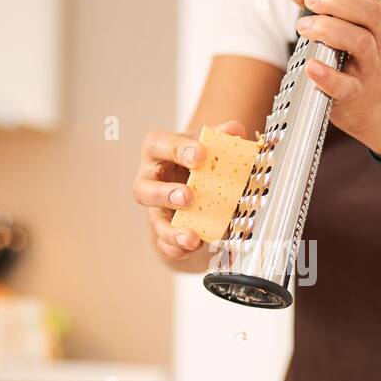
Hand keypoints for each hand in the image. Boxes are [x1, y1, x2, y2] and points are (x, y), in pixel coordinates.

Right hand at [134, 120, 248, 261]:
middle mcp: (150, 180)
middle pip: (144, 189)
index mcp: (158, 151)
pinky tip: (192, 249)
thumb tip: (235, 130)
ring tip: (191, 237)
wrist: (195, 178)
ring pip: (155, 222)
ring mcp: (156, 208)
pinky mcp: (166, 229)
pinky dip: (177, 249)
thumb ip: (221, 135)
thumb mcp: (207, 142)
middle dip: (165, 194)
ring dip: (172, 231)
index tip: (200, 155)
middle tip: (188, 197)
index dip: (177, 149)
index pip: (158, 145)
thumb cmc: (197, 156)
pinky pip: (164, 244)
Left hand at [278, 0, 380, 157]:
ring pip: (360, 41)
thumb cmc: (354, 58)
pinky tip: (311, 67)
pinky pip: (347, 85)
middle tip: (307, 1)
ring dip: (329, 30)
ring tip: (303, 28)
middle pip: (365, 8)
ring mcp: (370, 65)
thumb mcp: (341, 22)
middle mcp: (376, 33)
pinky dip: (327, 76)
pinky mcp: (358, 94)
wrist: (379, 106)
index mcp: (371, 9)